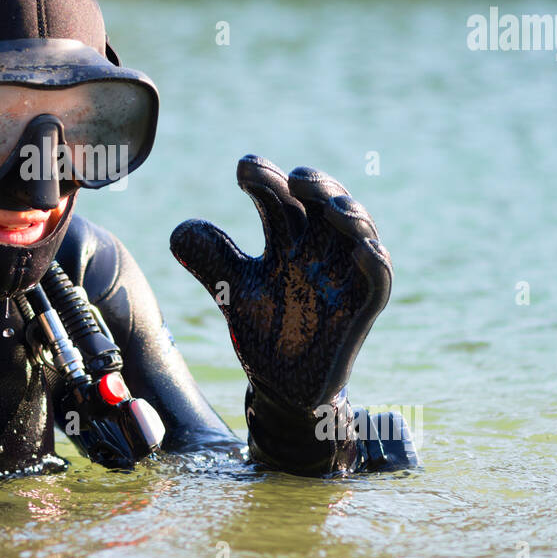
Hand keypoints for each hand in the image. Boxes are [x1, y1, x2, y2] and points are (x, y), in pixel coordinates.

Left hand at [170, 156, 391, 412]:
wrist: (283, 389)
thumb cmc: (267, 331)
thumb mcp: (234, 291)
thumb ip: (211, 259)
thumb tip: (178, 230)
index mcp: (288, 242)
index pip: (281, 199)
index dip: (266, 179)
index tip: (243, 169)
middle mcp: (318, 251)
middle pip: (325, 204)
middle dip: (315, 185)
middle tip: (294, 178)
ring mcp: (342, 278)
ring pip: (359, 233)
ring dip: (350, 214)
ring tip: (332, 206)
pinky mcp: (360, 309)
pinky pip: (378, 281)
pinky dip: (375, 262)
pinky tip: (362, 249)